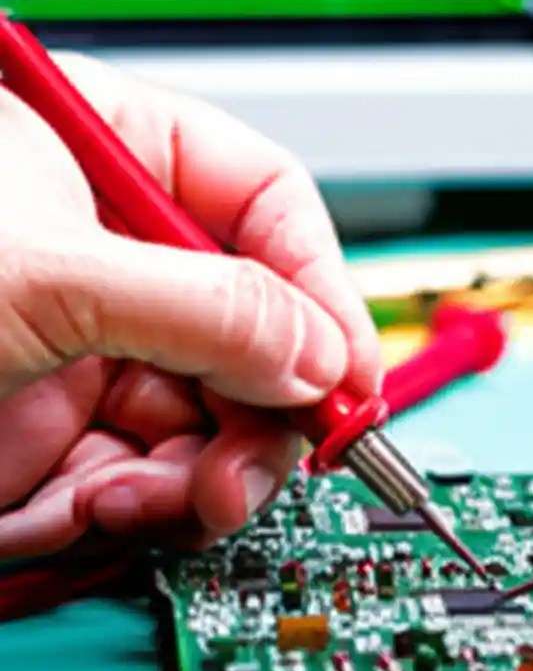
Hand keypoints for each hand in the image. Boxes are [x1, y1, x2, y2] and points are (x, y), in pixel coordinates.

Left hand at [0, 54, 380, 555]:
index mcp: (109, 158)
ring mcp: (86, 344)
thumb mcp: (47, 274)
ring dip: (205, 471)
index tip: (347, 367)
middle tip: (272, 458)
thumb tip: (317, 352)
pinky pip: (146, 470)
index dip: (318, 284)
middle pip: (252, 326)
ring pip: (208, 411)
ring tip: (176, 500)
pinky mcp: (54, 427)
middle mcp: (110, 253)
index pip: (264, 205)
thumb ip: (209, 308)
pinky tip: (109, 511)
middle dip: (265, 404)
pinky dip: (142, 505)